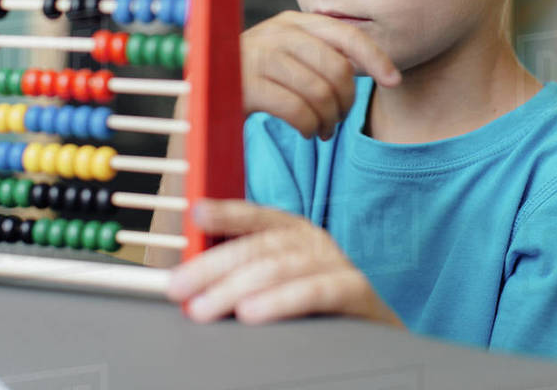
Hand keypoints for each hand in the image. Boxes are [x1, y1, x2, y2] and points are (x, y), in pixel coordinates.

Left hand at [166, 198, 404, 327]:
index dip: (227, 212)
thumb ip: (243, 279)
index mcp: (296, 235)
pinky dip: (281, 301)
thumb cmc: (320, 314)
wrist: (377, 344)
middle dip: (215, 266)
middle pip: (261, 245)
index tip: (196, 213)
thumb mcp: (280, 288)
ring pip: (283, 267)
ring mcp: (339, 264)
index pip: (257, 218)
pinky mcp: (357, 293)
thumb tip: (192, 284)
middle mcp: (316, 243)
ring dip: (238, 287)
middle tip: (180, 287)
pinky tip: (252, 312)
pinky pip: (317, 292)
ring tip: (206, 307)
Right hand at [242, 10, 400, 140]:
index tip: (394, 81)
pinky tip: (308, 132)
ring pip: (320, 92)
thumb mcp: (289, 58)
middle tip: (338, 120)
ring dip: (330, 120)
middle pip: (338, 68)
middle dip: (347, 101)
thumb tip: (374, 67)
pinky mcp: (245, 85)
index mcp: (293, 22)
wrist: (202, 98)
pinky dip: (311, 127)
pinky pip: (298, 110)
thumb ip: (321, 55)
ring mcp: (258, 56)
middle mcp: (276, 32)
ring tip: (323, 131)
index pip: (347, 34)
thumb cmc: (255, 81)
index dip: (376, 57)